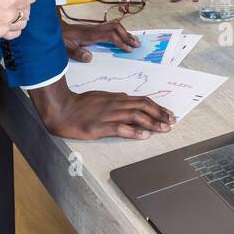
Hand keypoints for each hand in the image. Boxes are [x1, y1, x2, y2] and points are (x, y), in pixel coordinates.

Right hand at [28, 78, 174, 139]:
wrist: (61, 108)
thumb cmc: (80, 104)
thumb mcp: (101, 97)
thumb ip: (116, 99)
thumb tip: (129, 100)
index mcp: (117, 98)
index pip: (143, 101)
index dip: (158, 107)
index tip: (168, 114)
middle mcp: (116, 105)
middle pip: (143, 107)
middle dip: (160, 114)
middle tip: (172, 122)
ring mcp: (108, 115)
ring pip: (135, 116)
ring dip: (152, 123)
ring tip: (164, 129)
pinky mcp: (100, 126)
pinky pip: (120, 128)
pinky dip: (134, 131)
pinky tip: (144, 136)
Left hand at [61, 15, 140, 61]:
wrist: (55, 30)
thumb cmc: (60, 39)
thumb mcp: (65, 48)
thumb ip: (76, 53)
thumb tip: (90, 58)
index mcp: (90, 34)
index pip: (110, 35)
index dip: (121, 42)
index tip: (129, 50)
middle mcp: (95, 29)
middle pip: (116, 27)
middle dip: (128, 36)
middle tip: (137, 45)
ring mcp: (95, 28)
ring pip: (114, 26)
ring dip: (126, 33)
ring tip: (135, 41)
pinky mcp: (94, 30)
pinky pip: (111, 28)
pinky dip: (120, 32)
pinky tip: (123, 38)